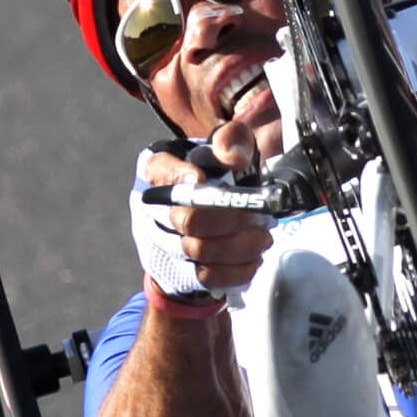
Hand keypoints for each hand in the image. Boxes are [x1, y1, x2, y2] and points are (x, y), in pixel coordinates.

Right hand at [130, 122, 273, 296]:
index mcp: (159, 168)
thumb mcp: (226, 148)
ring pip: (200, 252)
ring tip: (263, 235)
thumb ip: (231, 139)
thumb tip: (234, 158)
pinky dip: (239, 269)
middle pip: (188, 220)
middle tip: (259, 216)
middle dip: (233, 220)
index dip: (182, 177)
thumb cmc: (218, 175)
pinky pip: (209, 277)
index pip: (160, 169)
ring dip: (242, 245)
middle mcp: (153, 207)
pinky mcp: (178, 271)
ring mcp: (162, 242)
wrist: (210, 217)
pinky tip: (254, 256)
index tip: (205, 179)